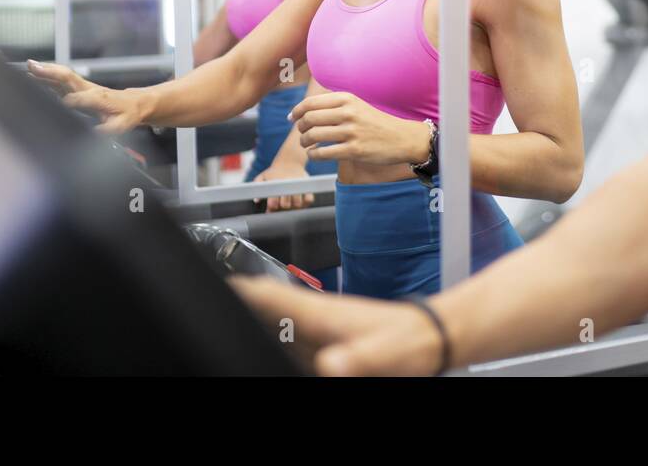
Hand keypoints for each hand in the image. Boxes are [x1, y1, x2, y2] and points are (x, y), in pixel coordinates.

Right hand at [27, 60, 147, 133]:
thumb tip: (93, 134)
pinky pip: (62, 79)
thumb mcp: (121, 125)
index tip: (55, 105)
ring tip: (28, 66)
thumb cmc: (127, 114)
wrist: (135, 102)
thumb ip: (107, 129)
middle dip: (50, 72)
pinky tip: (34, 74)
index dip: (69, 102)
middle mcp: (88, 88)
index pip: (79, 98)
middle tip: (32, 67)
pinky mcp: (79, 86)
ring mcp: (83, 85)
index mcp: (98, 98)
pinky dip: (48, 75)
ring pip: (63, 75)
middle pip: (68, 77)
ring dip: (46, 70)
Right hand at [232, 276, 445, 375]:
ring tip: (238, 333)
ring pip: (278, 326)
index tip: (214, 283)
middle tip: (218, 313)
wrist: (433, 337)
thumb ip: (356, 359)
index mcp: (321, 313)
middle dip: (242, 310)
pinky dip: (279, 345)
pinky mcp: (331, 342)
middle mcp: (316, 318)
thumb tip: (329, 365)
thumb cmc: (411, 341)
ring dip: (259, 327)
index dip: (238, 288)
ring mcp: (322, 330)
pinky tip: (274, 352)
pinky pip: (294, 342)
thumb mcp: (383, 353)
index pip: (269, 293)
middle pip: (266, 309)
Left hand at [252, 160, 315, 211]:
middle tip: (281, 204)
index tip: (271, 206)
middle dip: (282, 207)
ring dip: (293, 206)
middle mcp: (288, 185)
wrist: (290, 160)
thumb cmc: (275, 171)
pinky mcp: (307, 186)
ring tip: (290, 203)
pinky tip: (300, 200)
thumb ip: (257, 186)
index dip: (272, 207)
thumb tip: (257, 200)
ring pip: (297, 204)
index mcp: (276, 183)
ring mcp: (298, 185)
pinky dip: (305, 203)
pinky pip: (309, 199)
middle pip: (285, 205)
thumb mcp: (263, 176)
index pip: (274, 203)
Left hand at [290, 91, 429, 166]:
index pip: (310, 103)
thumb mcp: (357, 105)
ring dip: (304, 142)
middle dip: (299, 127)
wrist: (402, 138)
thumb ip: (334, 105)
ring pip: (313, 136)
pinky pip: (323, 153)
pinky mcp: (354, 150)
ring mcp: (351, 132)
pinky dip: (313, 155)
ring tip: (306, 145)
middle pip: (308, 119)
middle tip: (301, 133)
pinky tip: (315, 154)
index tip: (292, 118)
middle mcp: (348, 112)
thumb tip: (303, 111)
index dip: (296, 111)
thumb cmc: (376, 123)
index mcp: (347, 98)